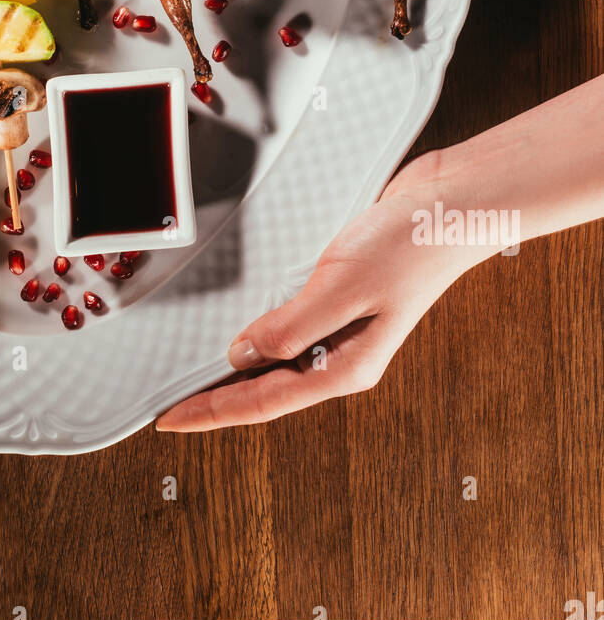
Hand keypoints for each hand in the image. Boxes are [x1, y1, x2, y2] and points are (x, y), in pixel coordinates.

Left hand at [155, 163, 477, 432]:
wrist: (452, 201)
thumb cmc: (411, 244)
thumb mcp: (343, 286)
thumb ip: (291, 325)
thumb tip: (242, 356)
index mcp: (347, 367)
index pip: (264, 401)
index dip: (212, 412)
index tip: (168, 419)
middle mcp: (343, 353)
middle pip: (266, 387)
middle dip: (217, 397)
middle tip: (167, 400)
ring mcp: (343, 325)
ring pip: (276, 357)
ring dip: (234, 364)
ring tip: (189, 368)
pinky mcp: (340, 294)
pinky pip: (287, 321)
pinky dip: (256, 325)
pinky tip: (234, 319)